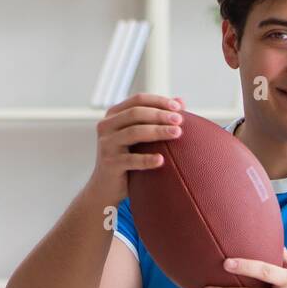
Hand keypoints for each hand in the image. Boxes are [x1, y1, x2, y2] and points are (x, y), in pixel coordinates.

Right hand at [86, 92, 185, 208]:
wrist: (106, 186)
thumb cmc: (126, 158)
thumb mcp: (138, 135)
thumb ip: (155, 118)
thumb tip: (180, 101)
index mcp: (113, 115)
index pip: (138, 100)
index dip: (158, 101)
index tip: (179, 108)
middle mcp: (106, 126)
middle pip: (135, 114)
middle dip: (159, 115)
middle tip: (179, 120)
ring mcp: (106, 145)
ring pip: (133, 132)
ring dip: (157, 131)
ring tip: (176, 133)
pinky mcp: (109, 164)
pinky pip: (131, 160)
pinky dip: (147, 159)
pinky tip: (161, 160)